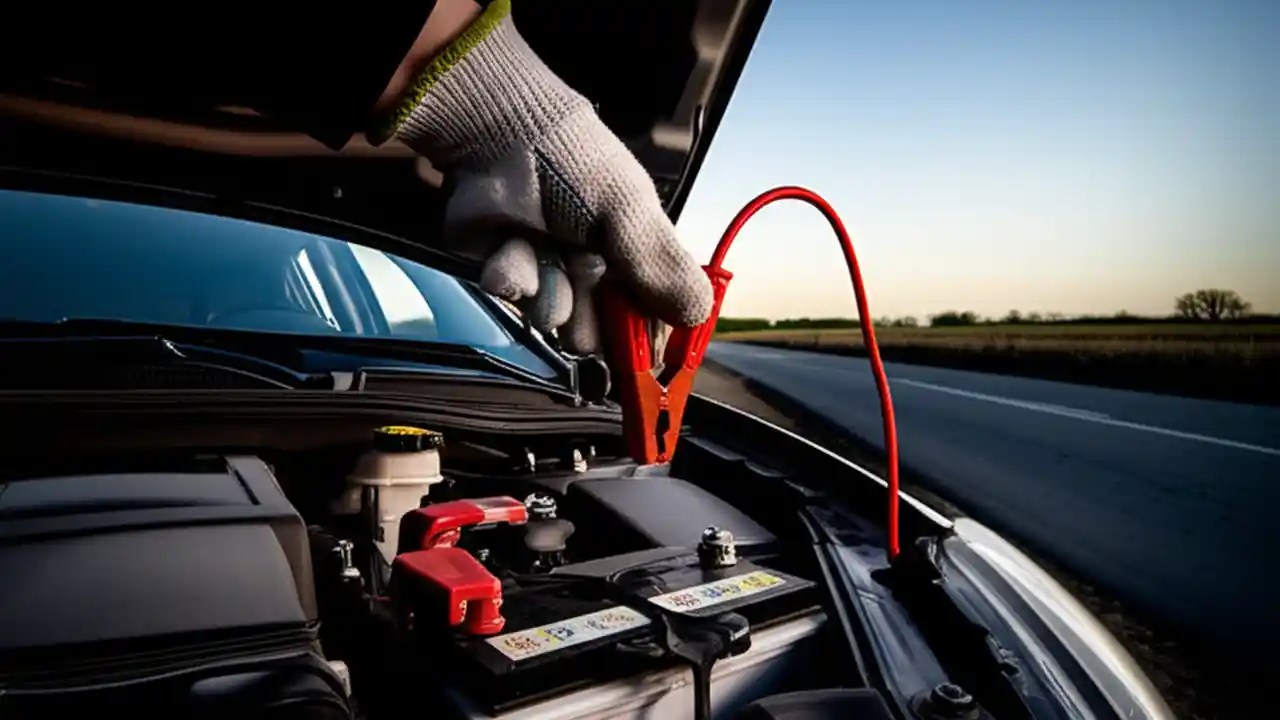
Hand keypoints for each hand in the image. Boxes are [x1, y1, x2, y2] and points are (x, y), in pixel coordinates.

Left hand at [375, 0, 711, 354]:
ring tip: (547, 250)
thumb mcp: (632, 212)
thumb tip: (698, 315)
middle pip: (600, 333)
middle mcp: (592, 267)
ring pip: (554, 319)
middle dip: (593, 319)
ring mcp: (548, 269)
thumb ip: (663, 268)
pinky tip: (513, 244)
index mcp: (631, 253)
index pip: (649, 317)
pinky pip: (512, 297)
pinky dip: (514, 273)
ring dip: (551, 290)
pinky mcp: (506, 270)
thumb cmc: (575, 159)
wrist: (502, 133)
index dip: (647, 342)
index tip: (646, 366)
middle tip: (591, 289)